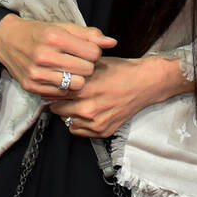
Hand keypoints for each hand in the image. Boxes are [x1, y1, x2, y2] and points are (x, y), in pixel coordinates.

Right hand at [0, 14, 115, 99]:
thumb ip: (89, 34)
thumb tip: (112, 42)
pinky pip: (61, 94)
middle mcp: (44, 55)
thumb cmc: (40, 33)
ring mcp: (36, 73)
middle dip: (88, 66)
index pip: (93, 52)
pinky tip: (60, 77)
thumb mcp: (64, 27)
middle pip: (86, 70)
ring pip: (76, 85)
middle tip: (80, 61)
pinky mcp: (31, 87)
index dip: (94, 52)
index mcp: (54, 37)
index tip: (87, 51)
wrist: (8, 40)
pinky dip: (64, 87)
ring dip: (78, 78)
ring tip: (72, 70)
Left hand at [49, 55, 190, 137]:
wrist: (145, 83)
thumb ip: (75, 72)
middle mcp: (89, 108)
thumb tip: (55, 76)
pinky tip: (85, 112)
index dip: (51, 89)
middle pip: (57, 109)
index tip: (51, 86)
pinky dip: (77, 122)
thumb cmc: (121, 71)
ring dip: (67, 113)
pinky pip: (77, 130)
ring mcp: (95, 122)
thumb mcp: (95, 65)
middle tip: (63, 95)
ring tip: (76, 103)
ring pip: (66, 120)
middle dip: (58, 101)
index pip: (54, 93)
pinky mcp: (102, 131)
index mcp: (86, 88)